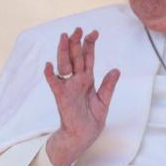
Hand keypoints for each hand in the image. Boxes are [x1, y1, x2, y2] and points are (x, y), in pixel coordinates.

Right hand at [42, 28, 119, 165]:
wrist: (83, 137)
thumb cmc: (91, 120)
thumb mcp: (104, 101)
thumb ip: (108, 86)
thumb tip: (116, 70)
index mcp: (88, 80)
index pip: (88, 58)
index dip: (89, 45)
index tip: (94, 32)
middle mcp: (77, 80)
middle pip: (75, 57)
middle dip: (76, 43)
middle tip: (77, 29)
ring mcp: (68, 87)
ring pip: (65, 65)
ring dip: (63, 52)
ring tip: (64, 37)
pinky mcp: (61, 97)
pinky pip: (54, 84)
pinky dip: (50, 75)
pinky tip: (49, 65)